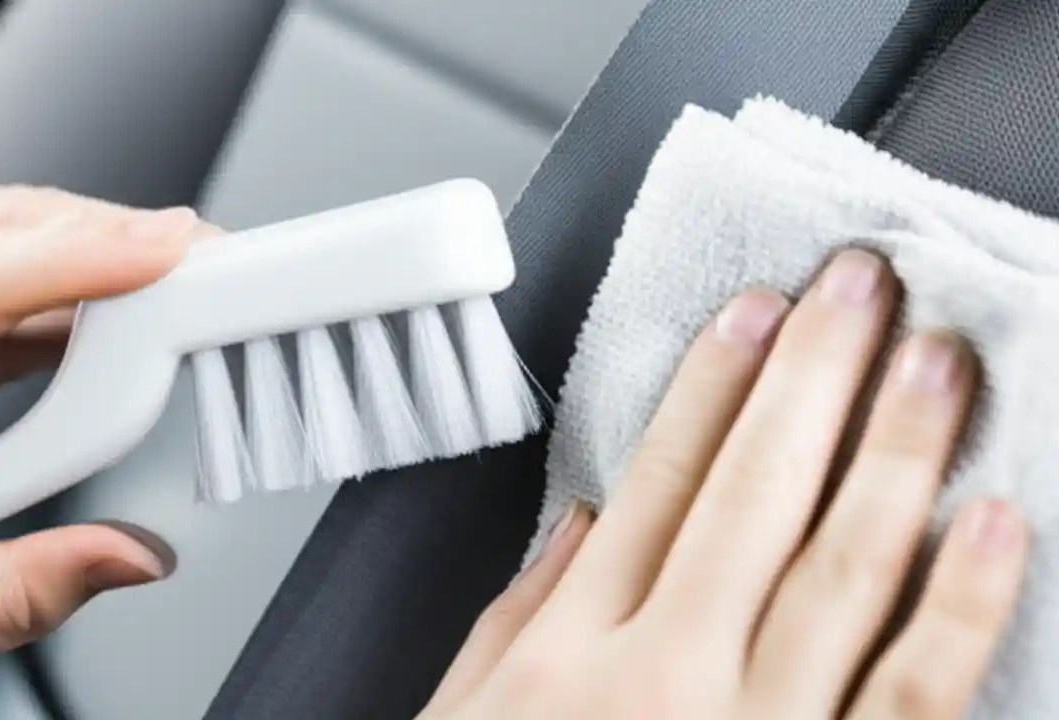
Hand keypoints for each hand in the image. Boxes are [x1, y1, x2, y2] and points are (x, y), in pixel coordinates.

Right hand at [424, 250, 1028, 719]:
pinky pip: (907, 696)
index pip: (661, 482)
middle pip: (755, 493)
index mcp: (576, 654)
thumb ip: (523, 613)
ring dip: (895, 453)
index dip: (714, 385)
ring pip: (842, 569)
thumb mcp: (466, 719)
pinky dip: (957, 608)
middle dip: (812, 375)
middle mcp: (669, 677)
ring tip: (939, 361)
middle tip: (862, 286)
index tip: (756, 311)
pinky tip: (989, 524)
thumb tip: (586, 514)